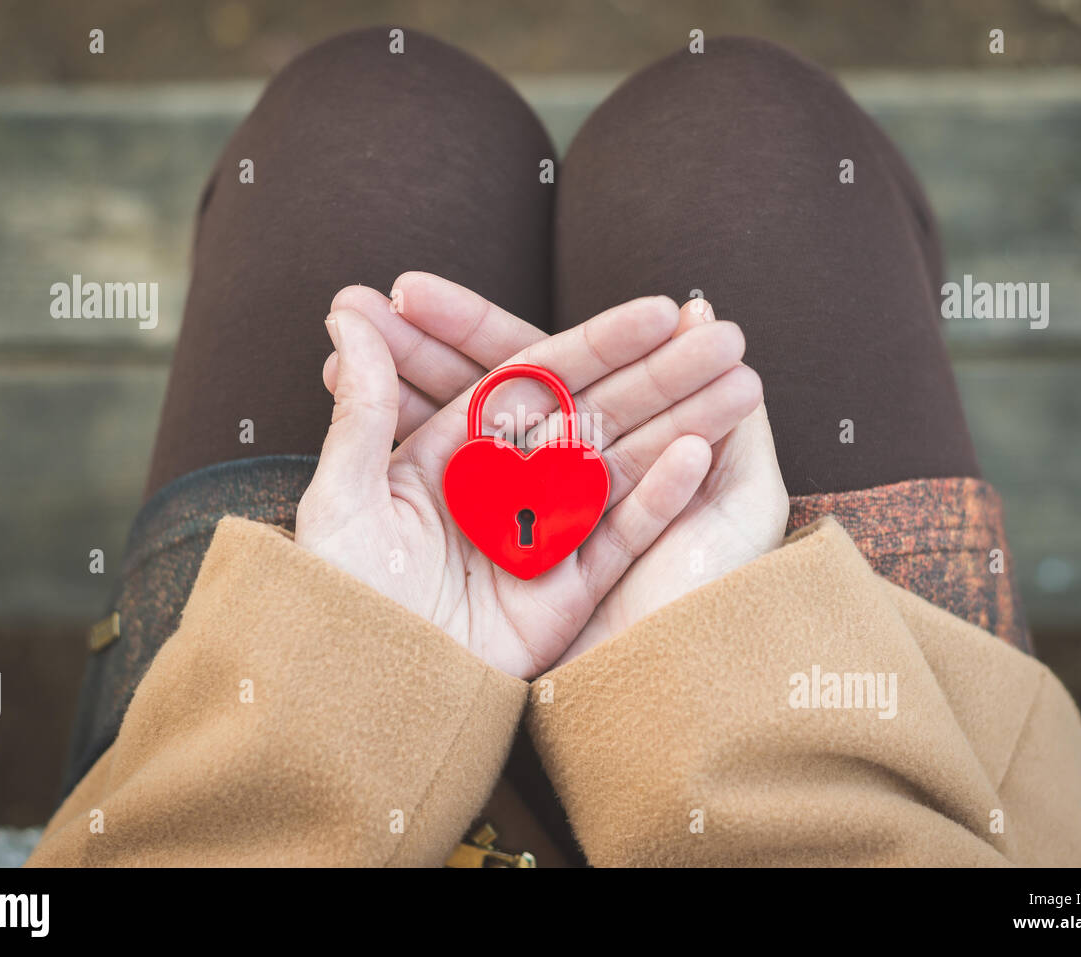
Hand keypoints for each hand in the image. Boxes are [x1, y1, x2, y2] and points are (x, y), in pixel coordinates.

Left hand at [297, 290, 761, 678]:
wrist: (363, 697)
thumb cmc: (338, 598)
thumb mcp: (346, 496)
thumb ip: (363, 405)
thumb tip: (345, 316)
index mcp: (458, 453)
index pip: (539, 382)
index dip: (600, 345)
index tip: (657, 312)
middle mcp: (509, 488)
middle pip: (597, 417)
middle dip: (661, 377)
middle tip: (723, 337)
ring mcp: (543, 539)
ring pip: (622, 469)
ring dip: (681, 424)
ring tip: (743, 383)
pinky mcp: (565, 593)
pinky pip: (620, 539)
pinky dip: (658, 499)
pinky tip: (699, 453)